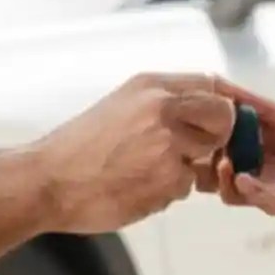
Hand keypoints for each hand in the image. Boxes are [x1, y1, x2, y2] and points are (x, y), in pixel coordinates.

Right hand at [28, 73, 235, 233]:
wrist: (47, 180)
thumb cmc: (81, 147)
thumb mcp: (123, 104)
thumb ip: (164, 102)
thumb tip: (207, 109)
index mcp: (151, 86)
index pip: (211, 84)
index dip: (226, 102)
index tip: (227, 117)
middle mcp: (163, 108)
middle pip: (224, 115)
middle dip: (218, 135)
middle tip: (196, 149)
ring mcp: (167, 143)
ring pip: (206, 155)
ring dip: (187, 167)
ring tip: (146, 169)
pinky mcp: (166, 178)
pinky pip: (185, 186)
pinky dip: (166, 190)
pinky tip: (136, 186)